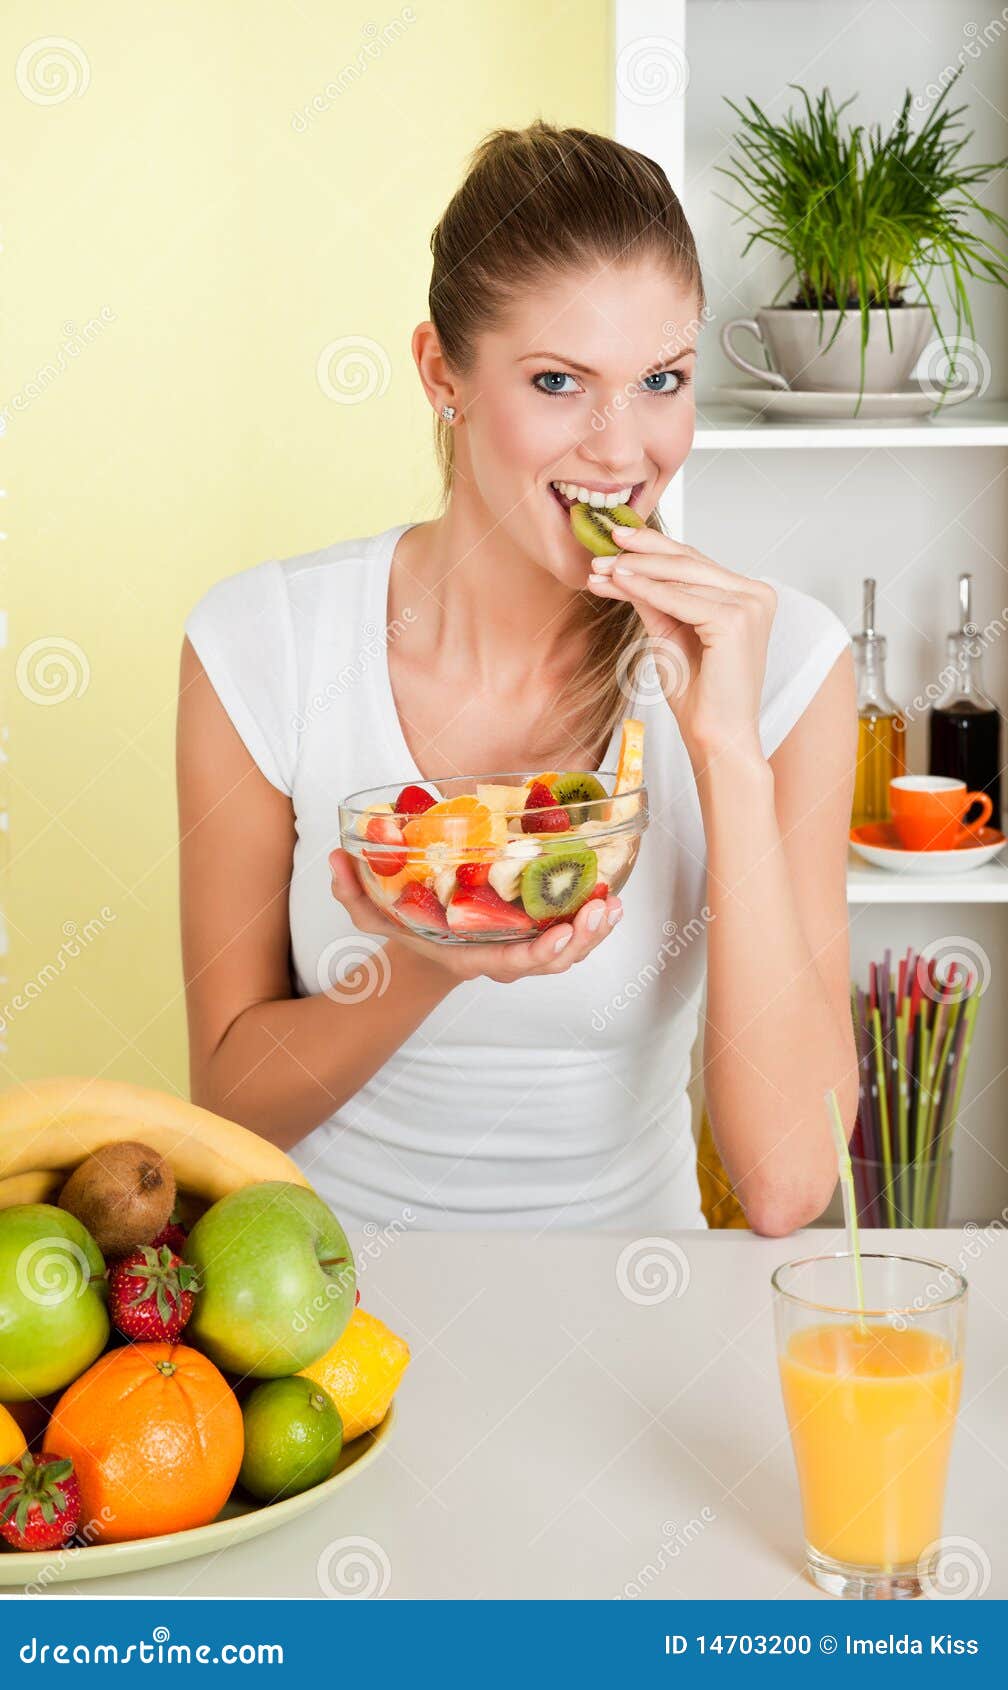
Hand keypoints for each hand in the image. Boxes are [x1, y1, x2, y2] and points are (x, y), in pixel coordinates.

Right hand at [328, 848, 623, 984]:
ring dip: (595, 930)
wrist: (427, 937)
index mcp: (470, 957)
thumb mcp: (372, 912)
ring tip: (612, 903)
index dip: (538, 953)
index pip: (510, 962)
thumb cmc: (405, 925)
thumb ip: (352, 890)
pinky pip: (573, 933)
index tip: (559, 935)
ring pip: (570, 950)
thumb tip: (337, 857)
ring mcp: (524, 945)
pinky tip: (612, 896)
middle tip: (597, 908)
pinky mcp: (538, 929)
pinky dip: (594, 919)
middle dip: (580, 940)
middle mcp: (504, 957)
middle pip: (552, 960)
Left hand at [586, 525, 775, 766]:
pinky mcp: (736, 620)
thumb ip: (653, 599)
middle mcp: (756, 595)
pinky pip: (679, 599)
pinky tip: (619, 581)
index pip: (694, 562)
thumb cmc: (699, 695)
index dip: (653, 548)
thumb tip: (619, 568)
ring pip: (681, 576)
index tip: (616, 543)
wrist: (715, 737)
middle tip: (602, 548)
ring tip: (601, 568)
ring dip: (636, 570)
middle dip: (641, 554)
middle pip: (688, 562)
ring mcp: (750, 605)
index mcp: (748, 596)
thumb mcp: (669, 634)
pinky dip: (646, 590)